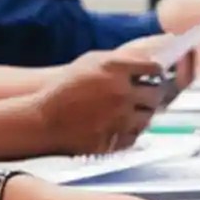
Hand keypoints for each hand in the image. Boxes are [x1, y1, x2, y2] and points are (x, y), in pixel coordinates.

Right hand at [37, 51, 163, 154]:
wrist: (43, 119)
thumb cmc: (64, 89)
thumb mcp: (91, 62)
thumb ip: (120, 61)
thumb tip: (147, 63)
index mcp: (115, 69)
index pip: (153, 69)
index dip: (156, 74)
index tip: (154, 77)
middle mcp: (120, 92)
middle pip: (156, 94)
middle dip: (152, 95)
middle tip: (146, 96)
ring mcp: (119, 117)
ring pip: (148, 117)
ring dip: (142, 114)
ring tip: (129, 111)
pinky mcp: (115, 138)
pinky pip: (135, 135)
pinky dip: (131, 130)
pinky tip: (119, 125)